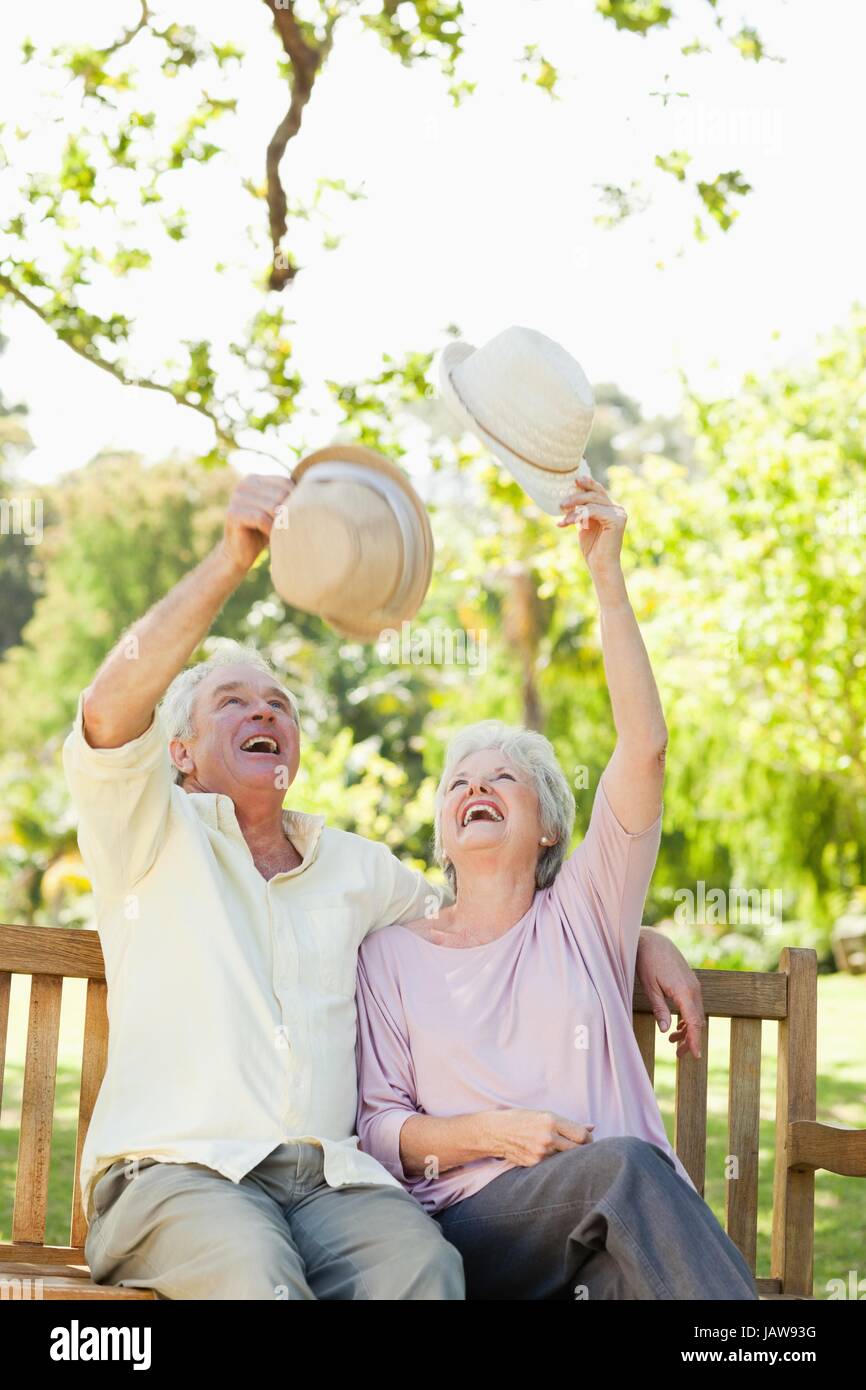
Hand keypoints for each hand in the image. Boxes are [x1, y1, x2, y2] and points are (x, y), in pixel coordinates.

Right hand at [220, 473, 294, 574]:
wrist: (239, 554)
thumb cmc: (262, 532)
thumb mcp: (276, 511)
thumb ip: (286, 497)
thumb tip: (313, 487)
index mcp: (254, 479)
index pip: (284, 482)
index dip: (295, 499)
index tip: (297, 516)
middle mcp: (244, 484)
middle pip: (279, 493)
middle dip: (287, 512)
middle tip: (289, 527)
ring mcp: (237, 498)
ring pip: (272, 506)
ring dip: (279, 522)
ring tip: (281, 532)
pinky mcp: (233, 513)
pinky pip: (261, 518)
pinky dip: (269, 529)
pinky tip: (271, 537)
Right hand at [482, 1109, 594, 1165]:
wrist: (495, 1132)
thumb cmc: (522, 1119)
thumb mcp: (544, 1115)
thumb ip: (568, 1123)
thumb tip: (592, 1127)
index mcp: (551, 1120)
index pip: (581, 1135)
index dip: (589, 1139)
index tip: (588, 1139)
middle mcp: (547, 1136)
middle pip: (577, 1149)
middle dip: (582, 1150)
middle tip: (581, 1149)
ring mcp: (540, 1152)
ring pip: (566, 1159)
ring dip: (568, 1157)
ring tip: (563, 1152)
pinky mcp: (534, 1164)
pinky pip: (553, 1165)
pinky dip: (555, 1162)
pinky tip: (549, 1155)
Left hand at [557, 473, 625, 580]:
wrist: (600, 566)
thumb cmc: (592, 548)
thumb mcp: (583, 525)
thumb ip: (581, 511)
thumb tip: (568, 499)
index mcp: (611, 508)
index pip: (598, 491)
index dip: (587, 483)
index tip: (574, 480)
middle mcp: (617, 509)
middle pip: (595, 493)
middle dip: (576, 495)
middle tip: (561, 502)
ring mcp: (619, 514)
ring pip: (593, 501)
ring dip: (574, 506)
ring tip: (561, 512)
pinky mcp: (617, 520)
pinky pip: (593, 511)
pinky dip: (577, 515)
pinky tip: (566, 523)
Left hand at [636, 928, 704, 1059]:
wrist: (653, 940)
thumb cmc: (648, 962)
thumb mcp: (650, 987)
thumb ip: (659, 1010)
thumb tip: (666, 1031)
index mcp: (685, 992)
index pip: (694, 1023)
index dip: (695, 1041)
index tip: (696, 1057)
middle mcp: (694, 989)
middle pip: (698, 1021)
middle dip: (691, 1039)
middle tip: (679, 1055)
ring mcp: (694, 985)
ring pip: (697, 1014)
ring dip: (689, 1029)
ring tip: (674, 1042)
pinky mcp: (690, 982)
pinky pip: (694, 1005)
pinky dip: (688, 1017)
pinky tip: (677, 1025)